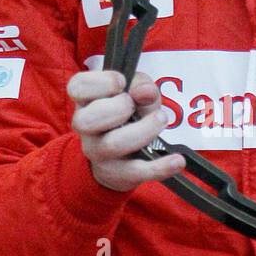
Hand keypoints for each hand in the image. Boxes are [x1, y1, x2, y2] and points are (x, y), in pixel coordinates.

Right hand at [68, 69, 184, 190]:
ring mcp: (99, 152)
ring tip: (162, 119)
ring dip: (143, 131)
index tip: (121, 81)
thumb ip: (140, 85)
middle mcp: (85, 127)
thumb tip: (145, 92)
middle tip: (134, 104)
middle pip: (89, 120)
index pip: (77, 87)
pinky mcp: (118, 173)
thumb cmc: (125, 114)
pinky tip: (178, 160)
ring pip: (113, 145)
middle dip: (117, 108)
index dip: (99, 83)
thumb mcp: (134, 92)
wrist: (119, 158)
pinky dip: (161, 167)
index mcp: (85, 100)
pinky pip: (137, 172)